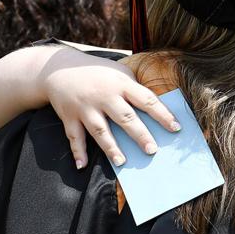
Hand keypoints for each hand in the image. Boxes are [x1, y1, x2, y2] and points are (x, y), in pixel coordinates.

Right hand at [38, 48, 180, 168]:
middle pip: (124, 117)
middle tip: (152, 150)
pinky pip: (73, 136)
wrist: (58, 68)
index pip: (145, 100)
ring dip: (110, 146)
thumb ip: (137, 92)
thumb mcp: (120, 74)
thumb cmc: (99, 75)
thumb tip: (160, 114)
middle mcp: (103, 96)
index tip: (176, 128)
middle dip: (139, 134)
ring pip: (99, 129)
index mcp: (121, 84)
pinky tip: (82, 165)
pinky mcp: (69, 116)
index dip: (162, 114)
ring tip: (122, 161)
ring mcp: (85, 107)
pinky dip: (77, 151)